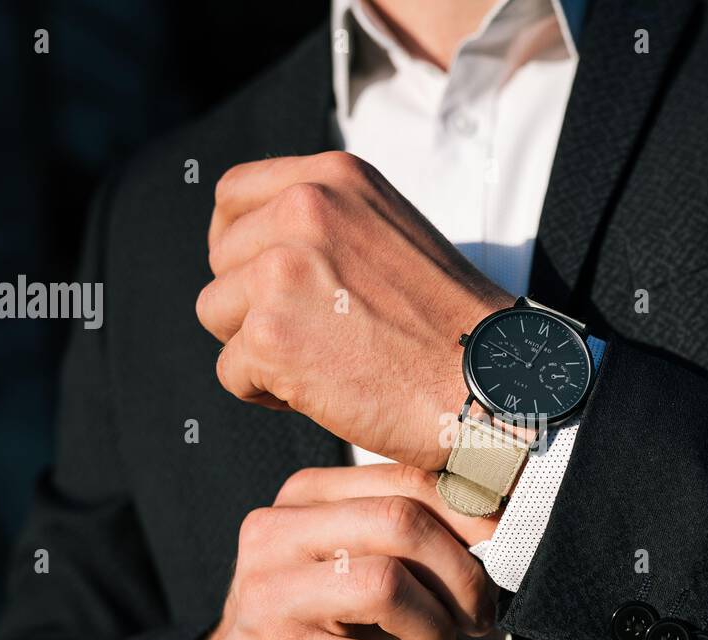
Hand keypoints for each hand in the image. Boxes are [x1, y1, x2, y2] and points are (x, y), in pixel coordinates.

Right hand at [175, 464, 498, 639]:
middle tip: (477, 615)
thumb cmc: (309, 621)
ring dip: (439, 629)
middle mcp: (278, 535)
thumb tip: (492, 529)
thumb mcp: (343, 559)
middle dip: (461, 574)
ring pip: (387, 587)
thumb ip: (400, 533)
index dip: (470, 516)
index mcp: (303, 497)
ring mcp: (271, 598)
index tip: (500, 553)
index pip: (406, 481)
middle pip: (400, 523)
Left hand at [197, 151, 514, 470]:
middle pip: (220, 261)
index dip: (238, 244)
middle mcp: (304, 210)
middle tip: (315, 336)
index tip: (262, 280)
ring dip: (257, 348)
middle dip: (252, 304)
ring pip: (215, 315)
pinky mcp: (270, 336)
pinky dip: (268, 394)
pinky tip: (324, 393)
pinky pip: (231, 372)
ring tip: (322, 363)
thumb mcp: (390, 232)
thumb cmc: (450, 325)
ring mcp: (281, 272)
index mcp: (334, 178)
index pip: (233, 193)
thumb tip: (250, 241)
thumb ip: (325, 221)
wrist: (491, 385)